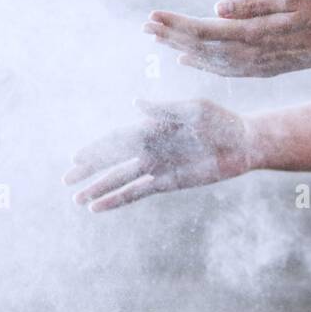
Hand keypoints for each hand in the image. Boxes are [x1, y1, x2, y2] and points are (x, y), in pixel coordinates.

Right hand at [63, 98, 247, 211]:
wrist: (244, 144)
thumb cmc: (222, 122)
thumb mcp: (196, 110)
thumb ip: (166, 109)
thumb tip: (136, 104)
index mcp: (152, 127)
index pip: (117, 139)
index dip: (96, 149)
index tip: (75, 158)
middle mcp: (150, 147)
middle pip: (113, 160)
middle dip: (90, 170)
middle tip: (66, 181)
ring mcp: (158, 166)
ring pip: (121, 179)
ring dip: (100, 189)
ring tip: (77, 200)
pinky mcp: (168, 182)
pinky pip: (139, 192)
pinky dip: (119, 200)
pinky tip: (100, 208)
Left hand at [143, 0, 310, 77]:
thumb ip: (252, 3)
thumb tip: (216, 7)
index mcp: (252, 34)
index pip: (202, 31)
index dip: (174, 25)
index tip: (151, 16)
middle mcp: (249, 55)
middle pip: (199, 48)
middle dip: (169, 36)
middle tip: (143, 26)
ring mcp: (254, 66)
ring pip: (207, 60)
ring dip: (180, 49)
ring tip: (157, 39)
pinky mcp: (260, 70)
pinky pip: (221, 70)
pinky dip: (200, 64)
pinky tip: (186, 59)